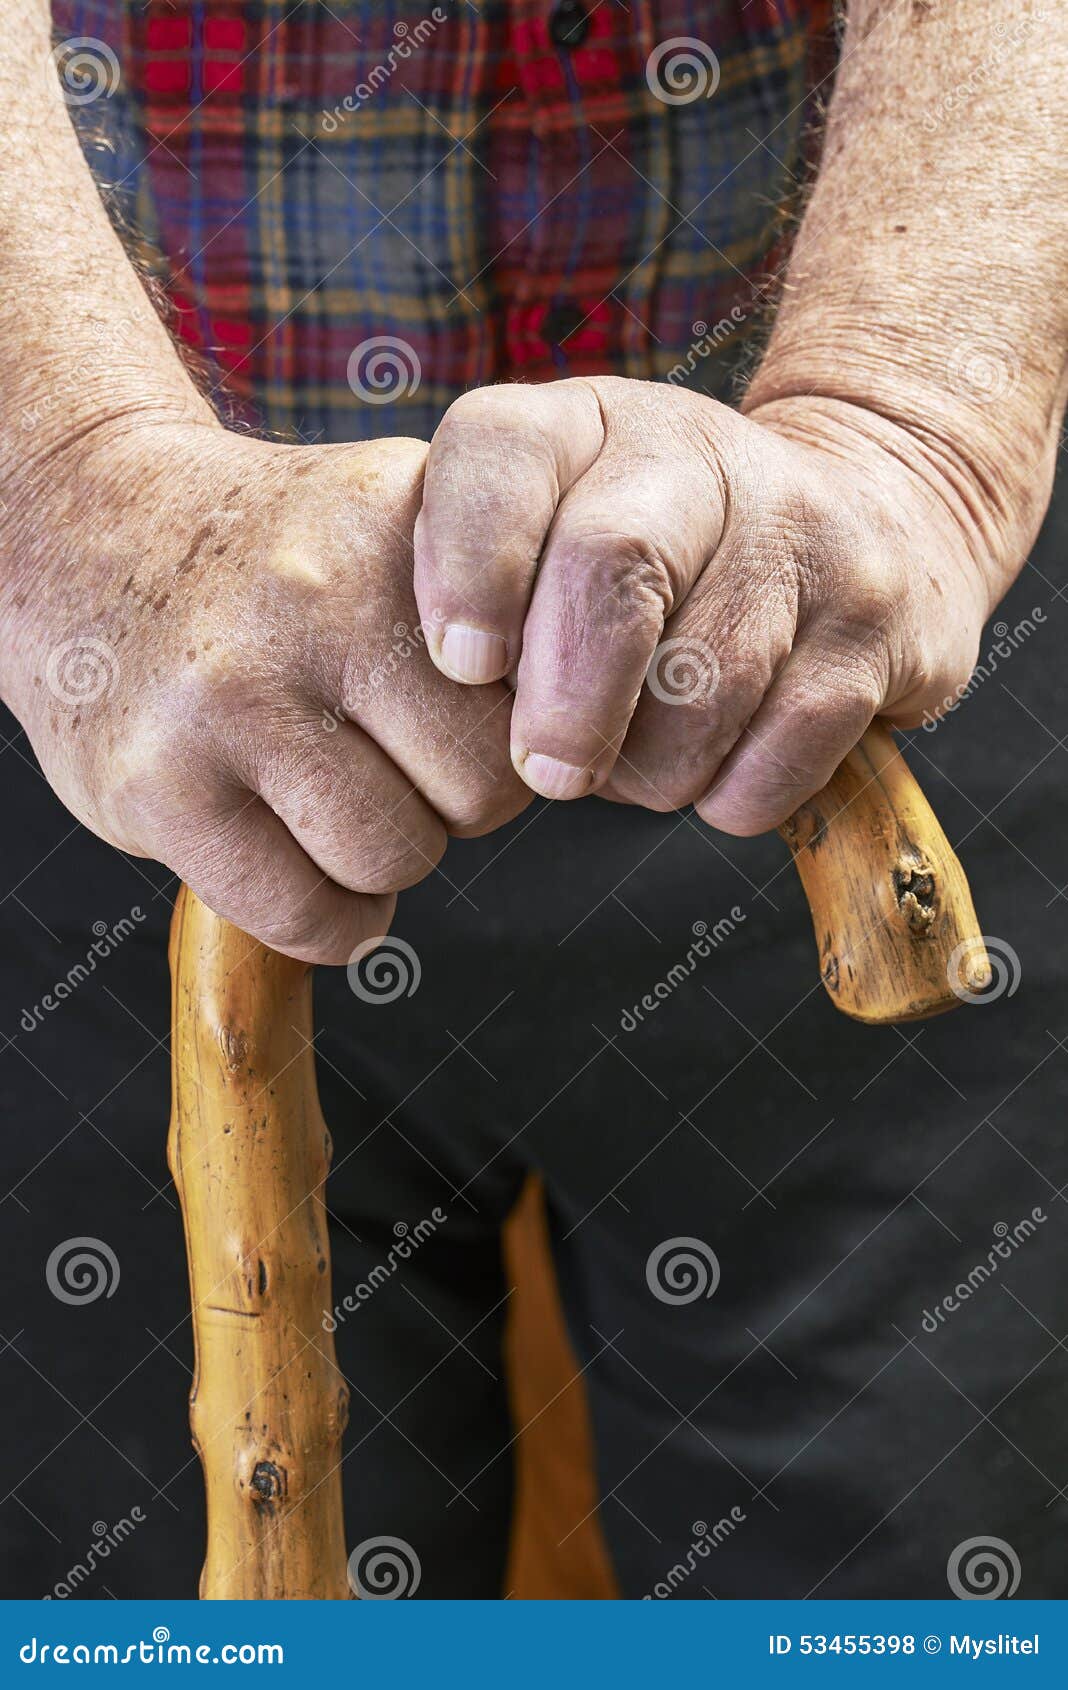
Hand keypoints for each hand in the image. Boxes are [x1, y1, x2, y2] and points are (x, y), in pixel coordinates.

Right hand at [1, 420, 527, 960]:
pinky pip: (308, 913)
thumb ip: (501, 592)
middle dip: (460, 800)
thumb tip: (604, 725)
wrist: (88, 538)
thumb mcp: (389, 520)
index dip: (525, 726)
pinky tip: (297, 857)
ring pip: (396, 854)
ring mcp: (229, 693)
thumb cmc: (276, 563)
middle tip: (400, 767)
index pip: (550, 685)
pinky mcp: (159, 785)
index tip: (483, 722)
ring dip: (383, 858)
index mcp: (401, 524)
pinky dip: (326, 916)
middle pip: (487, 784)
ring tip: (336, 799)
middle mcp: (316, 595)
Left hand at [413, 377, 1035, 832]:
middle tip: (547, 773)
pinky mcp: (877, 616)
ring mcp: (801, 526)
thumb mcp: (558, 536)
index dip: (469, 566)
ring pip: (699, 691)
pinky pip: (780, 750)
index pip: (502, 452)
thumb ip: (483, 593)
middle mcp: (696, 451)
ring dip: (652, 770)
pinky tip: (724, 764)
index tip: (463, 663)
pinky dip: (732, 793)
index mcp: (586, 423)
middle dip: (565, 704)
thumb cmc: (659, 563)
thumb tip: (444, 709)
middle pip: (611, 570)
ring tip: (644, 759)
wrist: (872, 522)